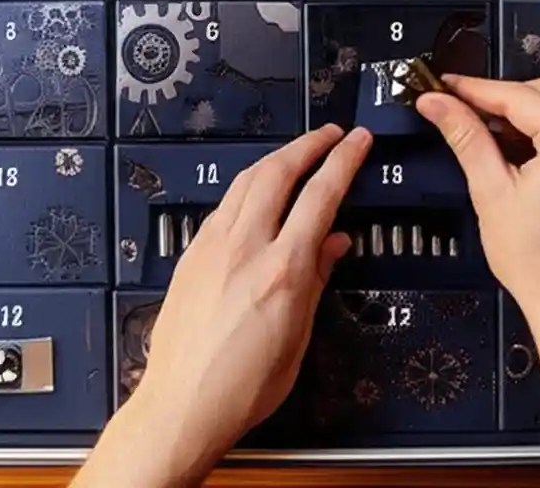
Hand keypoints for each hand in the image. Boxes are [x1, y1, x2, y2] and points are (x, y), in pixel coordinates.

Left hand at [78, 125, 371, 486]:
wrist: (182, 405)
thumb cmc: (242, 386)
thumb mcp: (298, 336)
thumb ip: (317, 279)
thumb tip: (335, 242)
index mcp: (282, 270)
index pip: (320, 196)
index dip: (343, 161)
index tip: (357, 141)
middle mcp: (244, 248)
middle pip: (278, 172)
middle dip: (308, 145)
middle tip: (330, 135)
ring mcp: (212, 248)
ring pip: (245, 181)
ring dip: (276, 159)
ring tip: (297, 153)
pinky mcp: (191, 256)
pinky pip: (223, 206)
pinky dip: (247, 187)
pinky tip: (257, 193)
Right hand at [415, 76, 539, 320]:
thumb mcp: (492, 192)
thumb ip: (467, 138)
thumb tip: (441, 106)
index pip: (519, 96)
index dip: (476, 89)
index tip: (449, 87)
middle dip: (502, 99)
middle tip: (463, 108)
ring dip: (528, 117)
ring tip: (491, 137)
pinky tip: (525, 156)